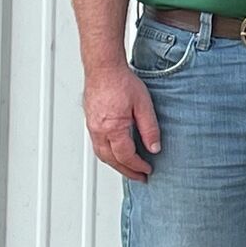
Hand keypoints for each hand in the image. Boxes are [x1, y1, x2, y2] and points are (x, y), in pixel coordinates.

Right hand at [83, 64, 160, 181]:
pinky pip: (97, 145)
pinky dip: (108, 155)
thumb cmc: (122, 82)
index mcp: (113, 129)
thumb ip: (150, 128)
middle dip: (126, 171)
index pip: (126, 156)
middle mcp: (99, 131)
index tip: (148, 170)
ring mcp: (92, 127)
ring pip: (102, 155)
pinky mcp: (91, 122)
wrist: (103, 69)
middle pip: (111, 160)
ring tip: (129, 169)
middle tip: (139, 177)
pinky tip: (116, 153)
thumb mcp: (143, 105)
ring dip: (115, 165)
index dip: (138, 166)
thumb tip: (155, 148)